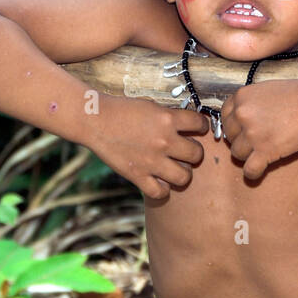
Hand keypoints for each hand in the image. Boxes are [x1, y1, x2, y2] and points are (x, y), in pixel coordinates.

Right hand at [87, 95, 208, 199]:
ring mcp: (151, 161)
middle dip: (193, 152)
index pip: (200, 124)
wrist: (95, 120)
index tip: (197, 129)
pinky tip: (158, 180)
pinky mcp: (137, 175)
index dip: (201, 126)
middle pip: (197, 154)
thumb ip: (170, 117)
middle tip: (184, 150)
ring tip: (174, 167)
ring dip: (182, 172)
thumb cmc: (122, 110)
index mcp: (168, 119)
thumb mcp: (151, 106)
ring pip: (184, 177)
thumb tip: (188, 126)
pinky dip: (162, 189)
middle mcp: (163, 141)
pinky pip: (160, 192)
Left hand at [219, 78, 297, 179]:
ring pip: (236, 154)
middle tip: (256, 141)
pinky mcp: (265, 151)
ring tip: (261, 152)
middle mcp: (242, 115)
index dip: (234, 125)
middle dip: (240, 140)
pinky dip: (253, 173)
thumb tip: (241, 116)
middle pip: (229, 136)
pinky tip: (259, 170)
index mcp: (241, 97)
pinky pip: (249, 170)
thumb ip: (250, 102)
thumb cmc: (296, 95)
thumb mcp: (265, 90)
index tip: (242, 130)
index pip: (225, 116)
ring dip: (247, 155)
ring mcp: (252, 134)